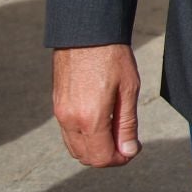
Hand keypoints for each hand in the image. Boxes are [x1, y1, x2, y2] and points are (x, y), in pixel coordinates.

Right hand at [53, 44, 142, 166]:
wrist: (86, 32)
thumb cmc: (112, 57)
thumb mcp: (129, 89)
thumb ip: (127, 124)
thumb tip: (129, 151)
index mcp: (90, 119)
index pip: (102, 158)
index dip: (120, 159)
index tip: (134, 149)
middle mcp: (70, 121)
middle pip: (87, 157)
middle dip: (108, 156)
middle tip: (127, 143)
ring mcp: (60, 114)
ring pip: (75, 148)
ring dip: (95, 149)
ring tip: (115, 133)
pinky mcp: (57, 105)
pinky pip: (68, 134)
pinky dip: (83, 138)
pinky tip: (100, 124)